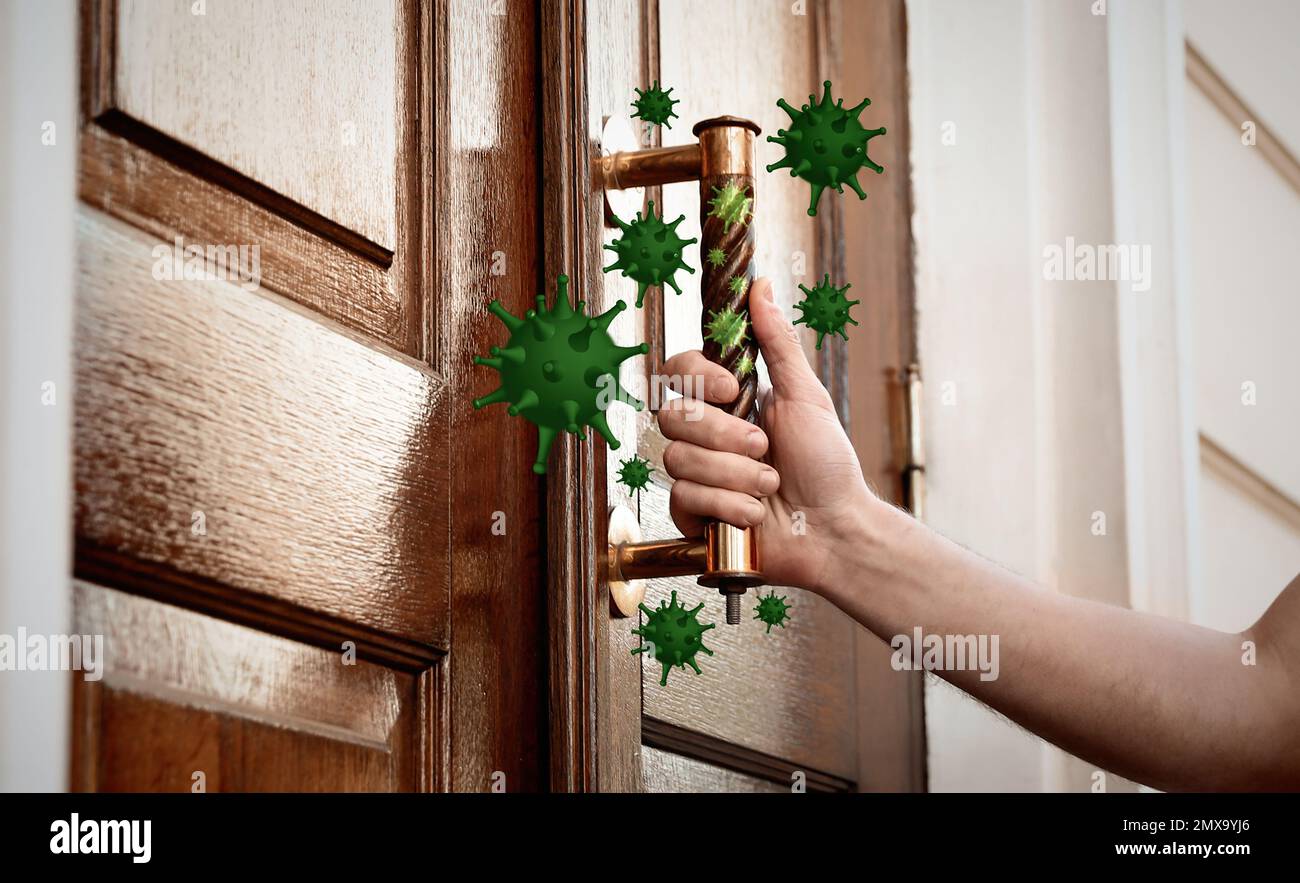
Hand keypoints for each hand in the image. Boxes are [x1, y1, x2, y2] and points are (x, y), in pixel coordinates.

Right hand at [655, 277, 878, 592]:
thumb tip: (760, 285)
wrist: (835, 528)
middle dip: (724, 434)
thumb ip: (777, 342)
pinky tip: (754, 513)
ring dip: (735, 473)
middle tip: (764, 447)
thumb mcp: (805, 396)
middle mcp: (705, 435)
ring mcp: (696, 475)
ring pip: (677, 458)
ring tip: (769, 485)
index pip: (677, 371)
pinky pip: (683, 498)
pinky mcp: (693, 515)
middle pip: (671, 414)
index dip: (695, 375)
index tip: (731, 388)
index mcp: (727, 401)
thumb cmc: (827, 464)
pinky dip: (727, 504)